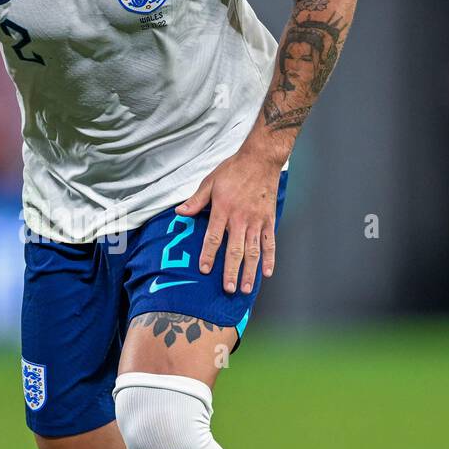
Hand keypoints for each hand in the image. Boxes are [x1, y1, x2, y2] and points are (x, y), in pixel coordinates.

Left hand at [176, 147, 281, 293]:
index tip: (205, 270)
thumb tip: (179, 212)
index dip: (208, 255)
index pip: (214, 237)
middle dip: (231, 271)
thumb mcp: (209, 182)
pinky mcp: (269, 220)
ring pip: (253, 251)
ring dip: (249, 271)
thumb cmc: (233, 169)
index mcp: (223, 209)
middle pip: (235, 250)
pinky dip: (270, 258)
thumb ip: (196, 200)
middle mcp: (241, 218)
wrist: (261, 159)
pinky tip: (267, 273)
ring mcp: (257, 220)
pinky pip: (270, 243)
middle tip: (228, 289)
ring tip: (245, 288)